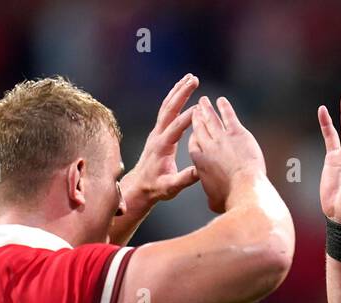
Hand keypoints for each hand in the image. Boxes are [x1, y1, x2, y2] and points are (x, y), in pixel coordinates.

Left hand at [119, 73, 200, 217]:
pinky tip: (181, 91)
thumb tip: (200, 171)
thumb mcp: (170, 187)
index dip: (188, 117)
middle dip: (182, 93)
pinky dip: (174, 98)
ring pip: (166, 106)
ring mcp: (156, 132)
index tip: (201, 107)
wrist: (139, 186)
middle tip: (194, 79)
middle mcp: (157, 135)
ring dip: (177, 91)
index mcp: (162, 147)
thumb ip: (184, 179)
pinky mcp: (157, 132)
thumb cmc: (156, 187)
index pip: (176, 127)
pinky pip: (166, 111)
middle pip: (169, 109)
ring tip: (189, 78)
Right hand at [187, 95, 266, 213]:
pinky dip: (224, 107)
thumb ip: (211, 194)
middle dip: (197, 117)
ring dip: (207, 109)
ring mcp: (222, 138)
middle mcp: (208, 147)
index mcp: (199, 162)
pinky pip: (229, 116)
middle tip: (196, 109)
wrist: (245, 190)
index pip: (193, 144)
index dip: (194, 136)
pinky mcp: (237, 133)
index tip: (194, 130)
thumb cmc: (230, 199)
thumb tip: (212, 201)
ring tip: (204, 101)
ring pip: (211, 119)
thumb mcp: (214, 200)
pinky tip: (222, 100)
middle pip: (200, 128)